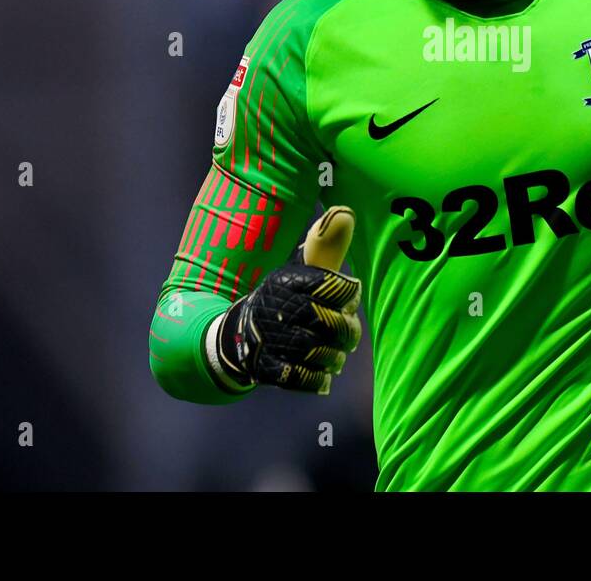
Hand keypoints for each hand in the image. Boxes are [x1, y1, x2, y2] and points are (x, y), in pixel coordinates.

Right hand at [212, 206, 361, 394]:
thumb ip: (327, 246)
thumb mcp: (302, 269)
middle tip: (346, 332)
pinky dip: (316, 378)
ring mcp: (267, 339)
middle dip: (345, 331)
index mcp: (286, 279)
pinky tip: (319, 373)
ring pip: (320, 353)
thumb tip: (346, 212)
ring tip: (334, 352)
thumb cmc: (287, 297)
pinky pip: (302, 378)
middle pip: (331, 323)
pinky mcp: (264, 369)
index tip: (346, 299)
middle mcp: (274, 306)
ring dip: (334, 357)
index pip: (336, 287)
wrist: (242, 334)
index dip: (348, 297)